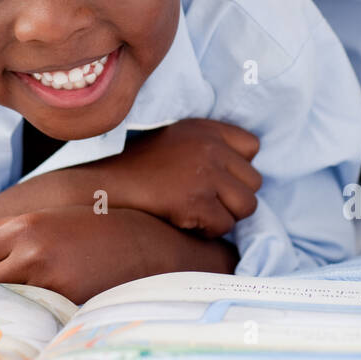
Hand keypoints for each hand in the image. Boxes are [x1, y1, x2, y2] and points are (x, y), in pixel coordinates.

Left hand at [0, 205, 235, 303]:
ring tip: (35, 289)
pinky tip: (47, 304)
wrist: (149, 251)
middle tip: (20, 279)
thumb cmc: (94, 232)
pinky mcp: (64, 306)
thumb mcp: (45, 220)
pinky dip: (29, 314)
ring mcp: (48, 282)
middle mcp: (33, 251)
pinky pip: (26, 317)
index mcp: (28, 226)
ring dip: (7, 299)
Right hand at [100, 118, 261, 236]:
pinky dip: (207, 231)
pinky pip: (224, 226)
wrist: (106, 187)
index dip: (238, 168)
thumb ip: (210, 146)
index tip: (216, 177)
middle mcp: (210, 147)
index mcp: (207, 129)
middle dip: (233, 197)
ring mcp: (205, 175)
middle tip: (204, 200)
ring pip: (246, 207)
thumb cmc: (140, 167)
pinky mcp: (196, 202)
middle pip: (254, 182)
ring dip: (225, 215)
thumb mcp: (177, 139)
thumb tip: (243, 173)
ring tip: (197, 211)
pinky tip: (184, 220)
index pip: (252, 146)